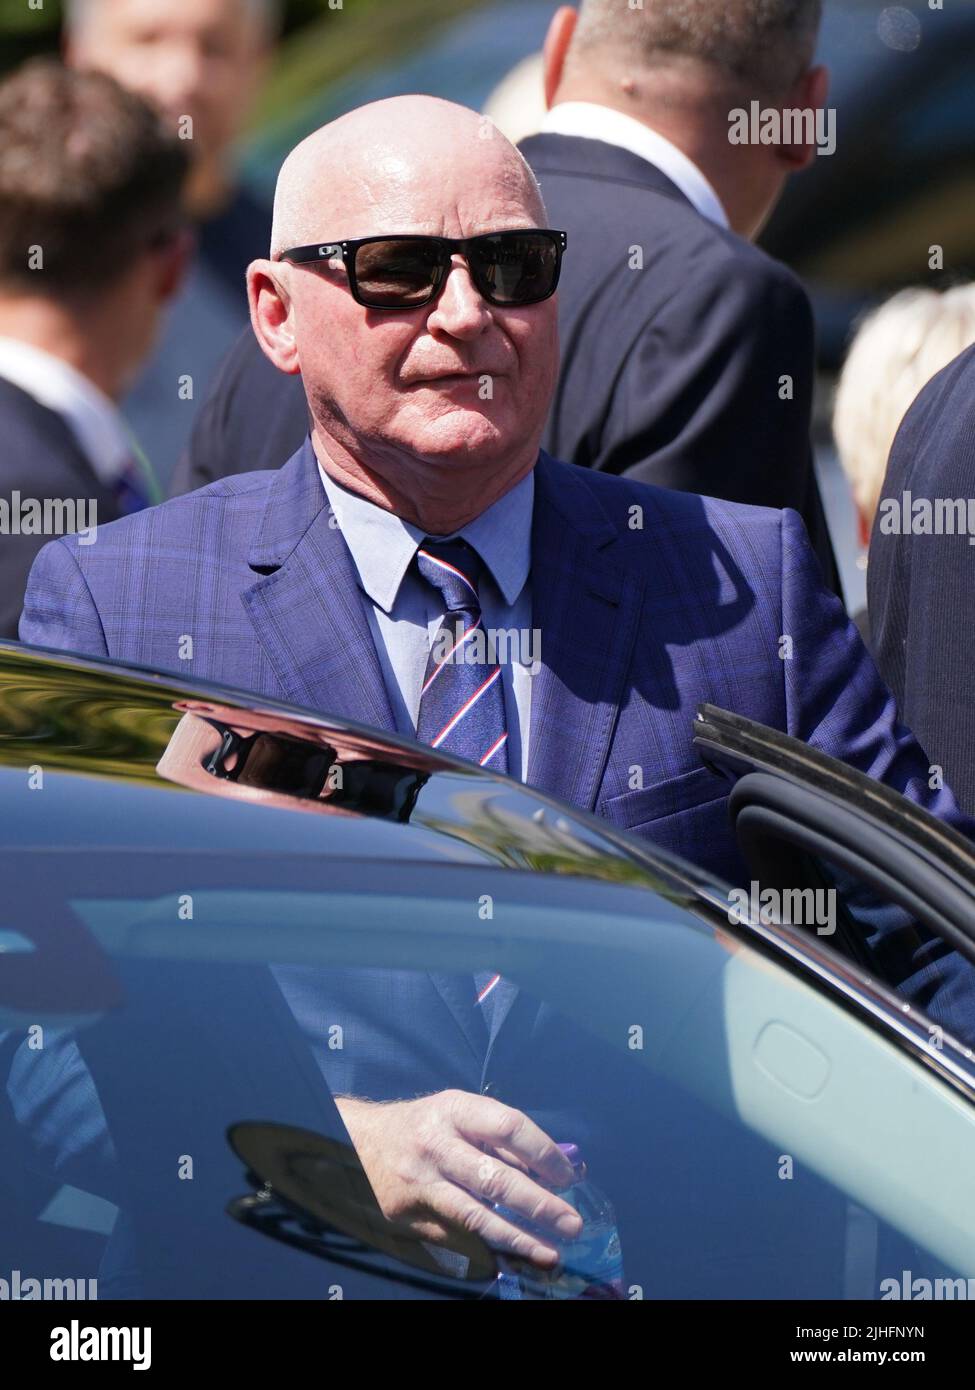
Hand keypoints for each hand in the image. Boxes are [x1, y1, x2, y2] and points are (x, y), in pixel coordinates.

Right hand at [335, 1089, 581, 1267]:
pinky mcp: (408, 1216)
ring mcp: (420, 1183)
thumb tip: (555, 1168)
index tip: (568, 1176)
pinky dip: (487, 1250)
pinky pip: (454, 1238)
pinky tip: (512, 1259)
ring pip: (475, 1216)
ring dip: (518, 1238)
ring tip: (549, 1253)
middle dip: (539, 1205)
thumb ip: (498, 1137)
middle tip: (572, 1224)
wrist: (356, 1142)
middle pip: (495, 1178)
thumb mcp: (457, 1114)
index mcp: (454, 1110)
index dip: (543, 1153)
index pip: (509, 1127)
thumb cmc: (422, 1126)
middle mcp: (436, 1145)